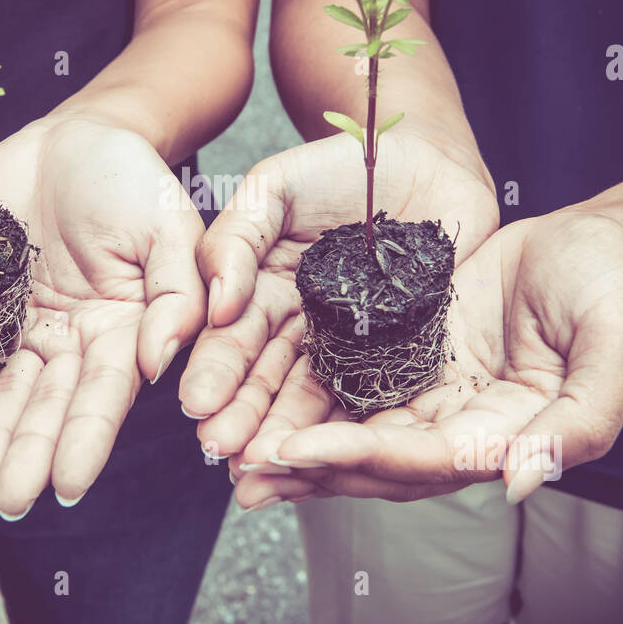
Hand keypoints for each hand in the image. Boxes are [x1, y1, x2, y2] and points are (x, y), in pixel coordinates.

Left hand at [0, 116, 205, 516]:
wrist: (72, 135)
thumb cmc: (130, 173)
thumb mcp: (167, 223)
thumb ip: (176, 291)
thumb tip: (160, 363)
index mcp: (128, 324)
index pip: (105, 393)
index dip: (85, 440)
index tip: (65, 487)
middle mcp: (79, 337)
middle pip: (51, 406)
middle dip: (29, 455)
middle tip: (2, 502)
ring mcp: (33, 325)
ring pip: (10, 393)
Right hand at [180, 129, 498, 459]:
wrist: (425, 156)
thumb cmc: (343, 165)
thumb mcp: (275, 187)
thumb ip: (235, 237)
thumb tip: (216, 306)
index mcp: (264, 293)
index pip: (232, 341)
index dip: (214, 373)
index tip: (196, 406)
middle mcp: (303, 329)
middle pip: (268, 381)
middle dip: (242, 418)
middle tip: (222, 451)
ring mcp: (354, 347)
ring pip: (316, 398)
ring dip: (287, 435)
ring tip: (264, 467)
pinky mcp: (405, 356)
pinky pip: (379, 395)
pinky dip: (354, 428)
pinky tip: (332, 456)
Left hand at [229, 210, 622, 506]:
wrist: (592, 241)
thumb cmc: (610, 285)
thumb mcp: (614, 343)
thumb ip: (579, 421)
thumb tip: (518, 482)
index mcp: (507, 433)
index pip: (425, 459)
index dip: (362, 456)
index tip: (298, 450)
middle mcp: (462, 426)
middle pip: (377, 461)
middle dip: (310, 469)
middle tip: (240, 473)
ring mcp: (434, 394)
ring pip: (356, 432)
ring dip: (298, 448)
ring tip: (232, 454)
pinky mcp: (412, 358)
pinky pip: (354, 387)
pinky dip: (310, 400)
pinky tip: (263, 402)